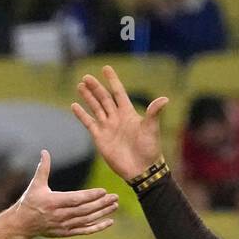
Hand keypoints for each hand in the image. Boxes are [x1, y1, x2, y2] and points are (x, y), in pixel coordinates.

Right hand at [10, 150, 117, 238]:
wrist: (23, 224)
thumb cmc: (30, 201)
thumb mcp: (35, 184)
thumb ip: (43, 168)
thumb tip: (44, 151)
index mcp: (53, 202)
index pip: (76, 199)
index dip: (90, 196)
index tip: (103, 191)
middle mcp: (60, 215)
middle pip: (85, 210)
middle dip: (101, 203)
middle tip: (115, 197)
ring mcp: (64, 225)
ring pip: (87, 220)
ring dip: (102, 213)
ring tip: (115, 205)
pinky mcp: (67, 232)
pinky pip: (85, 230)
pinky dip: (98, 227)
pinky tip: (109, 221)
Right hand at [71, 65, 169, 180]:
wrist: (141, 169)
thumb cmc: (149, 149)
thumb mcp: (152, 128)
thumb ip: (154, 112)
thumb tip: (164, 99)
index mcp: (128, 113)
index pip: (118, 92)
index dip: (112, 80)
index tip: (106, 68)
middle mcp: (117, 117)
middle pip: (104, 98)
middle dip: (95, 87)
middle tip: (86, 76)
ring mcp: (107, 127)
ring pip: (95, 108)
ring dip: (88, 97)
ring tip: (80, 86)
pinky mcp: (100, 138)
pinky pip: (89, 123)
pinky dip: (81, 115)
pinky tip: (74, 106)